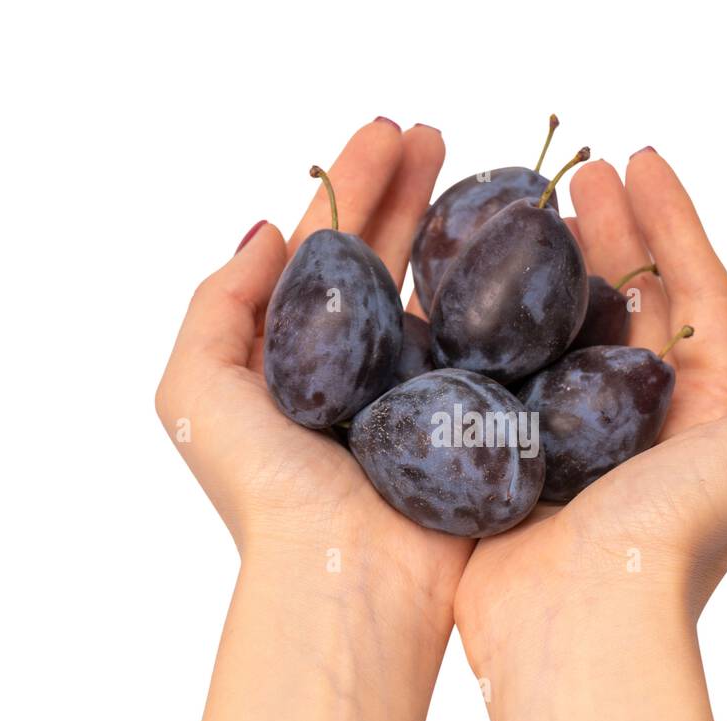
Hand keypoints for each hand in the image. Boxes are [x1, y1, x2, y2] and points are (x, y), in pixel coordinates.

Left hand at [154, 119, 472, 642]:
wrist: (348, 581)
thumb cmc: (267, 494)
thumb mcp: (197, 391)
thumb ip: (217, 304)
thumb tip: (266, 234)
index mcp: (300, 355)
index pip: (329, 250)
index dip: (354, 186)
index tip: (385, 132)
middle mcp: (361, 368)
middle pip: (389, 257)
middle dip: (410, 189)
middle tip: (436, 133)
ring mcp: (423, 393)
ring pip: (446, 292)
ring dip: (464, 231)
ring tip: (490, 179)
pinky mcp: (474, 422)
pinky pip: (497, 347)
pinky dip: (512, 299)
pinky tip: (530, 253)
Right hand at [454, 149, 726, 720]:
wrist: (580, 629)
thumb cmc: (679, 540)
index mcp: (708, 408)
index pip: (696, 291)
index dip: (673, 220)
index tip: (638, 159)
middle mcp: (642, 416)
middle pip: (627, 300)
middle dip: (609, 230)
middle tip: (575, 175)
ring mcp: (572, 434)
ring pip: (562, 328)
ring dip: (548, 268)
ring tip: (523, 213)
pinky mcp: (512, 454)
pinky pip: (503, 369)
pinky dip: (492, 322)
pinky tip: (468, 282)